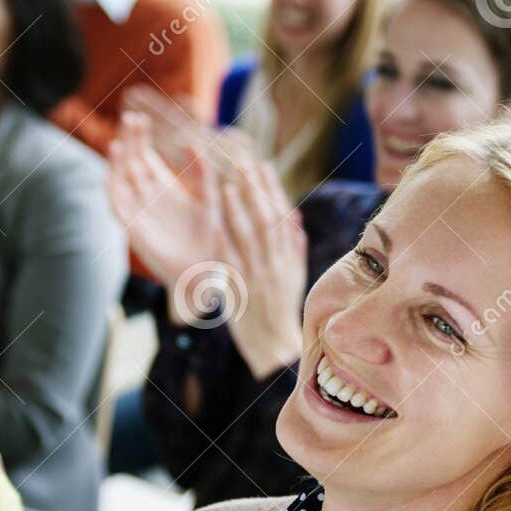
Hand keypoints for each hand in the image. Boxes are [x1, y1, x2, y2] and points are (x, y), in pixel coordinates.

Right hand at [106, 112, 225, 305]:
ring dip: (119, 160)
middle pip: (131, 163)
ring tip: (121, 139)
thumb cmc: (208, 240)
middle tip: (130, 118)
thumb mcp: (209, 201)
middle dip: (130, 142)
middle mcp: (148, 198)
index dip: (140, 138)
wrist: (201, 273)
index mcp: (166, 190)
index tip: (140, 118)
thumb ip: (202, 174)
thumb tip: (192, 142)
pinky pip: (117, 203)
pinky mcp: (133, 227)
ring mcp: (138, 212)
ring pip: (121, 179)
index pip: (146, 158)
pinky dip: (112, 185)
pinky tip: (114, 168)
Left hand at [220, 161, 306, 378]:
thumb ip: (294, 245)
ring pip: (249, 238)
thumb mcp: (295, 276)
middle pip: (266, 221)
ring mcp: (258, 277)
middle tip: (245, 165)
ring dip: (239, 211)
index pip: (282, 217)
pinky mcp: (241, 290)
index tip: (264, 167)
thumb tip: (294, 214)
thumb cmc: (283, 310)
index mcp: (289, 259)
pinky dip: (225, 241)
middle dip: (256, 191)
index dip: (273, 190)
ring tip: (229, 186)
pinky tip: (216, 223)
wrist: (275, 346)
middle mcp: (275, 264)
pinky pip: (232, 262)